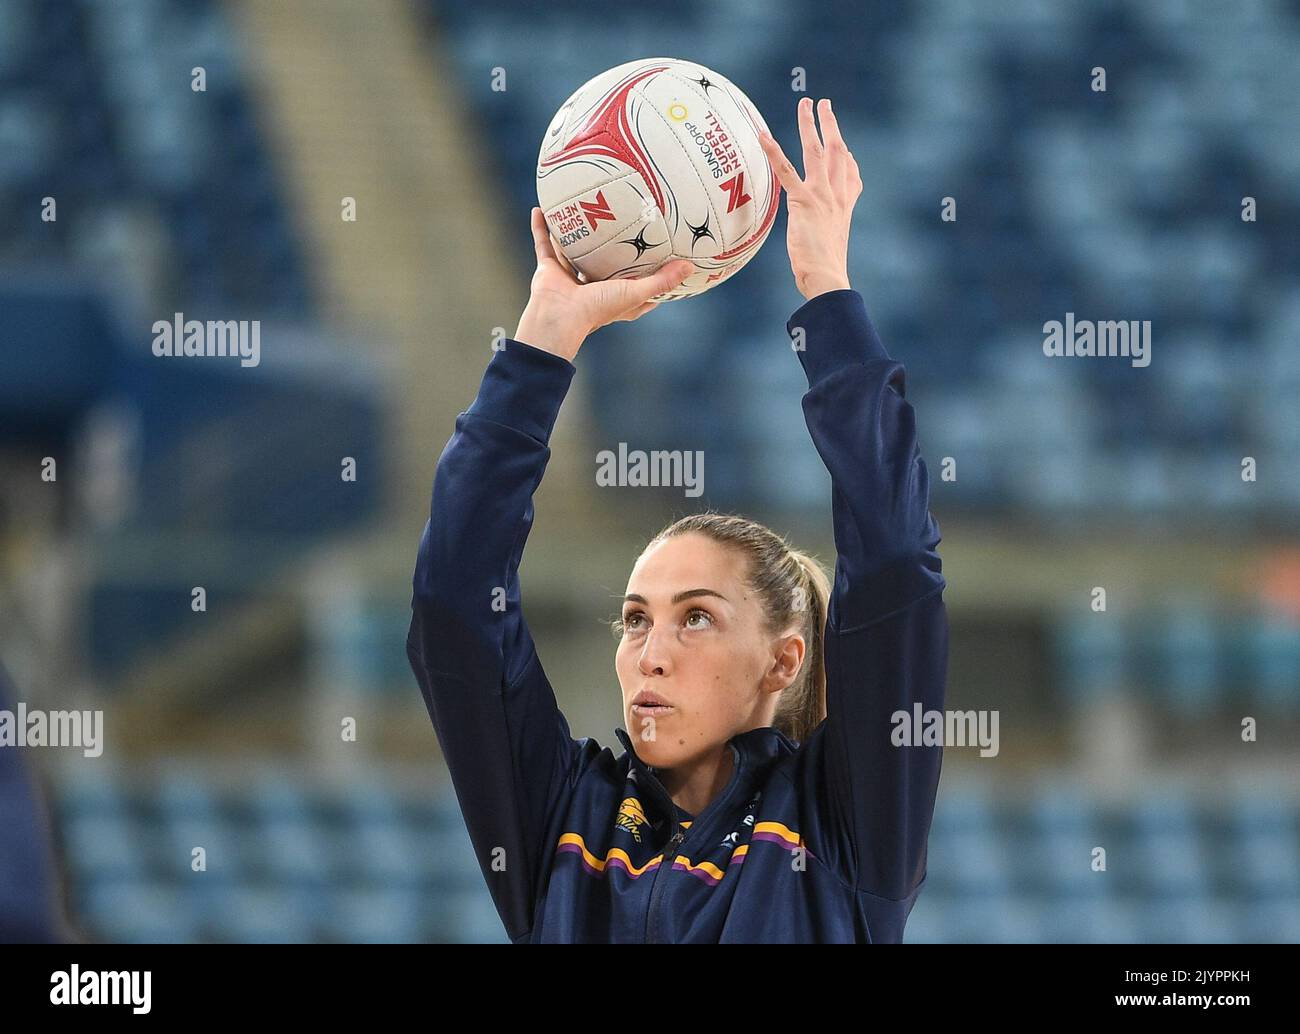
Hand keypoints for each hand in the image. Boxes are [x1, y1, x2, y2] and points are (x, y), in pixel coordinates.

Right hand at [513, 207, 693, 361]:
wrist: (558, 317)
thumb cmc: (597, 309)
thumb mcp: (635, 293)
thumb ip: (661, 281)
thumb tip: (689, 266)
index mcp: (615, 296)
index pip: (638, 284)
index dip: (650, 272)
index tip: (662, 255)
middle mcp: (593, 286)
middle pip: (605, 262)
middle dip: (614, 246)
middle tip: (626, 221)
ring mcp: (570, 276)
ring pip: (573, 249)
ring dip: (575, 233)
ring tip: (581, 209)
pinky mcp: (549, 269)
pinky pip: (544, 244)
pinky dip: (541, 228)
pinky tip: (541, 209)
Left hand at [758, 97, 861, 300]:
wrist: (828, 278)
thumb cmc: (826, 271)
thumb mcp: (829, 245)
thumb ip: (824, 231)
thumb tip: (817, 233)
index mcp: (845, 207)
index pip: (851, 175)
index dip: (848, 158)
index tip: (845, 146)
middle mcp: (837, 196)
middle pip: (837, 152)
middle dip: (831, 126)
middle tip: (824, 105)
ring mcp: (822, 196)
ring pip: (816, 151)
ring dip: (810, 124)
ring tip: (806, 103)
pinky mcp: (804, 202)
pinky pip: (786, 171)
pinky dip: (773, 152)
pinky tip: (762, 136)